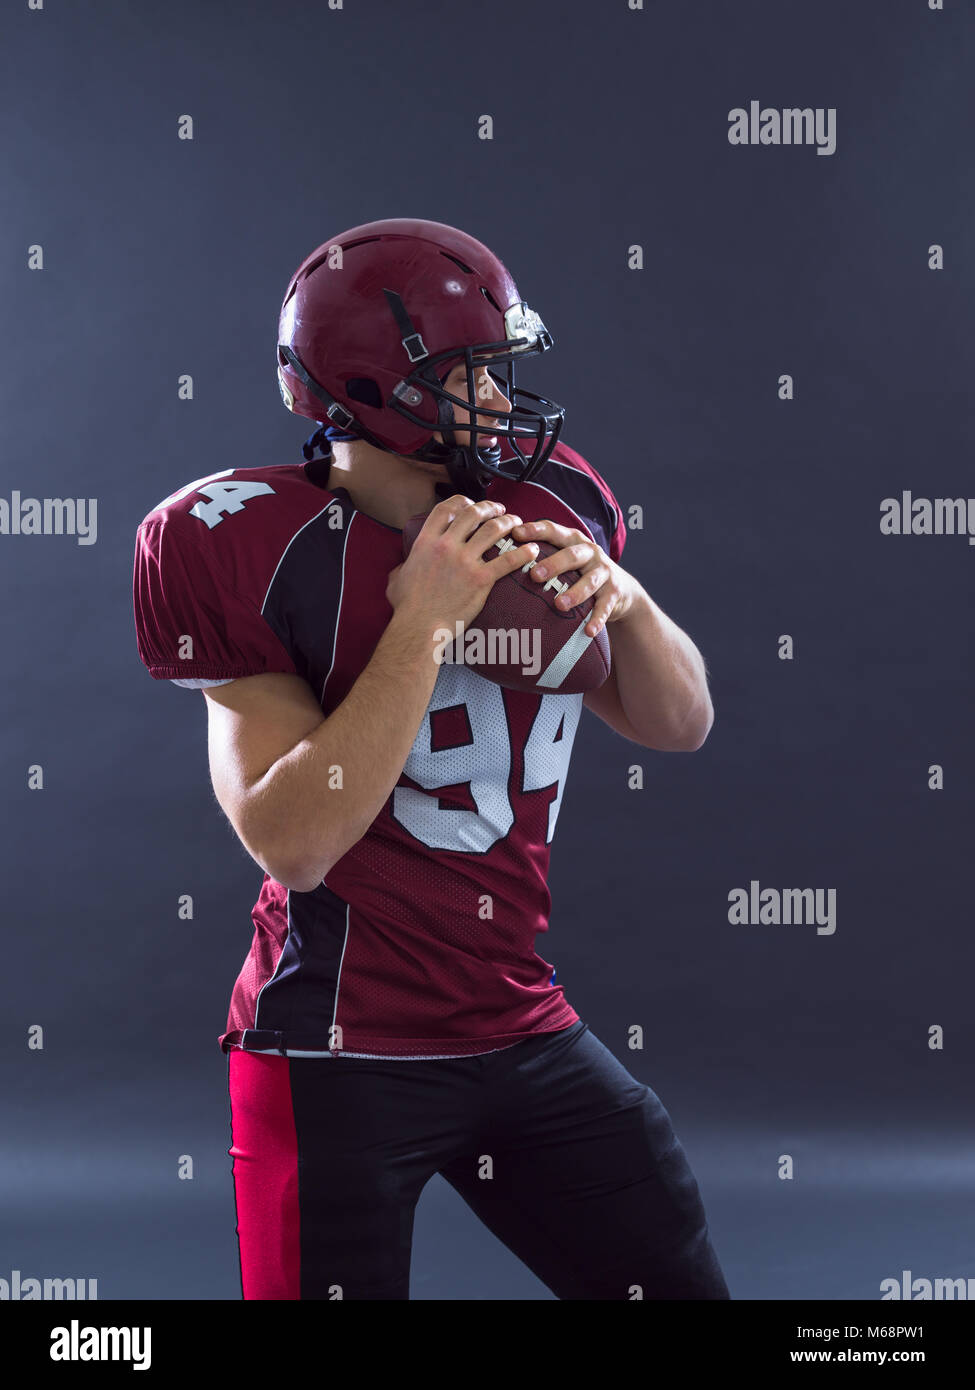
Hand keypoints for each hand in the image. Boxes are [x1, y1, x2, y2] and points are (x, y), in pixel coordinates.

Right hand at [386, 494, 538, 630]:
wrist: (420, 627)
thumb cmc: (408, 608)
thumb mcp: (397, 579)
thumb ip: (404, 566)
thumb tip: (403, 566)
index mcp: (426, 543)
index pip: (446, 509)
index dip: (461, 501)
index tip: (471, 503)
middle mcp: (446, 546)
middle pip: (473, 514)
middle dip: (490, 508)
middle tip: (500, 510)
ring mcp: (465, 561)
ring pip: (493, 530)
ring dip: (508, 522)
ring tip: (517, 523)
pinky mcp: (481, 579)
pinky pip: (508, 560)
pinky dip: (523, 553)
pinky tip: (531, 550)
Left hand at [509, 518, 635, 636]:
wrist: (620, 588)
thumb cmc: (580, 572)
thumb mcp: (563, 557)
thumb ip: (540, 554)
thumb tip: (499, 555)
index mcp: (572, 540)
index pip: (553, 530)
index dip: (536, 531)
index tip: (516, 534)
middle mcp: (590, 552)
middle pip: (572, 555)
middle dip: (553, 564)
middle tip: (534, 575)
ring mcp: (604, 571)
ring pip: (590, 580)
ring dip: (576, 592)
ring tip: (559, 604)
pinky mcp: (614, 592)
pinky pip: (605, 606)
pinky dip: (597, 619)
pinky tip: (588, 631)